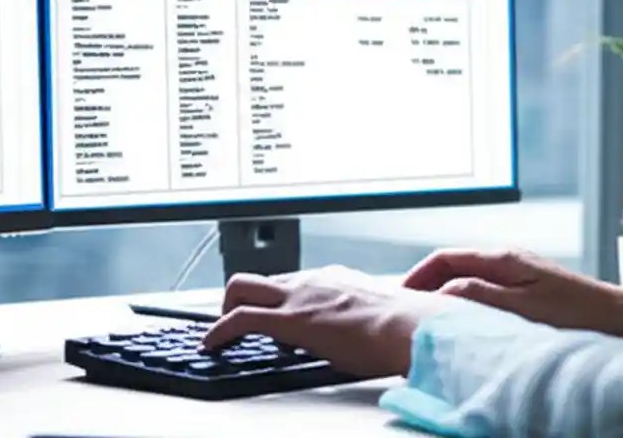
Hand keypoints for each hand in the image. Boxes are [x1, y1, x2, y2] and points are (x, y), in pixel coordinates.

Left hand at [201, 266, 461, 377]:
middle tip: (235, 320)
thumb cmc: (406, 328)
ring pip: (242, 288)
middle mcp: (312, 280)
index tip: (271, 314)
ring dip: (227, 310)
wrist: (411, 328)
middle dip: (239, 297)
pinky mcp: (289, 319)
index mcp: (334, 278)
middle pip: (258, 278)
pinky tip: (212, 345)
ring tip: (221, 335)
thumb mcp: (377, 316)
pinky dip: (220, 331)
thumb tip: (360, 337)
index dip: (275, 300)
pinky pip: (240, 318)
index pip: (291, 282)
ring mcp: (299, 296)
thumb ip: (358, 317)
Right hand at [402, 249, 622, 335]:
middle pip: (453, 262)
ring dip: (444, 288)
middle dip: (426, 280)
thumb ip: (479, 294)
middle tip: (408, 305)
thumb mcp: (520, 307)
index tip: (401, 295)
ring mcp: (517, 268)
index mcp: (502, 258)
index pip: (445, 258)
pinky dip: (463, 294)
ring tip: (429, 311)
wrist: (616, 316)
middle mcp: (507, 257)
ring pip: (467, 273)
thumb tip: (442, 290)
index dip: (419, 275)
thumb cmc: (573, 314)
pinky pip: (482, 283)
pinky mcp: (527, 282)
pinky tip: (463, 314)